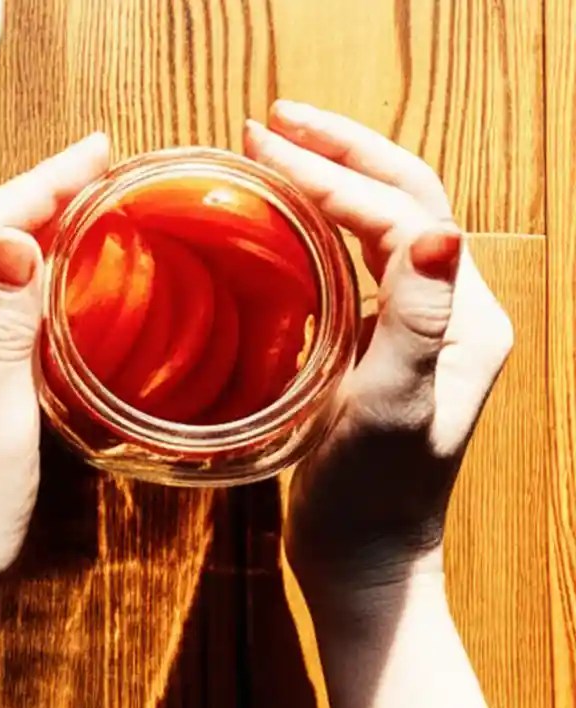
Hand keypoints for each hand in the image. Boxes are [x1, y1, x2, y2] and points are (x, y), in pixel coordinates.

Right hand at [243, 101, 513, 589]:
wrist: (363, 559)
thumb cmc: (375, 495)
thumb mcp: (397, 407)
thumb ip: (418, 320)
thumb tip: (436, 232)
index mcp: (464, 314)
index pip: (404, 212)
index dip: (339, 173)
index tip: (271, 148)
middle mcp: (447, 307)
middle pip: (402, 196)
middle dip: (340, 148)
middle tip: (272, 119)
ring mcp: (412, 324)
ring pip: (374, 221)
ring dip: (327, 174)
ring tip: (271, 147)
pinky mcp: (376, 342)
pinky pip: (349, 259)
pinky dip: (312, 222)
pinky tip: (272, 216)